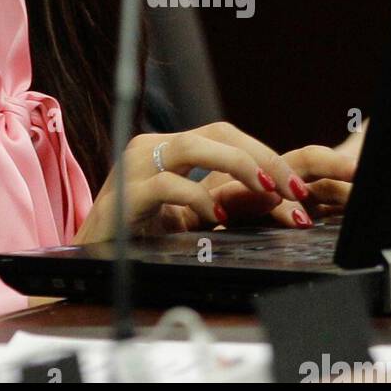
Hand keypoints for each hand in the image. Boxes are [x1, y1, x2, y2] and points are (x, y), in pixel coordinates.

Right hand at [73, 122, 356, 243]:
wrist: (93, 258)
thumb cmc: (141, 235)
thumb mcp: (191, 216)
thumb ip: (225, 201)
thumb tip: (277, 198)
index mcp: (169, 149)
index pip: (223, 134)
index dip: (264, 154)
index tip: (297, 186)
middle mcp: (152, 148)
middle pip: (216, 133)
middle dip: (261, 158)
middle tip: (294, 189)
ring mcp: (135, 167)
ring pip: (192, 146)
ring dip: (238, 166)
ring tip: (268, 192)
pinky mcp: (125, 195)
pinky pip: (166, 185)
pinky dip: (197, 198)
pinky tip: (217, 215)